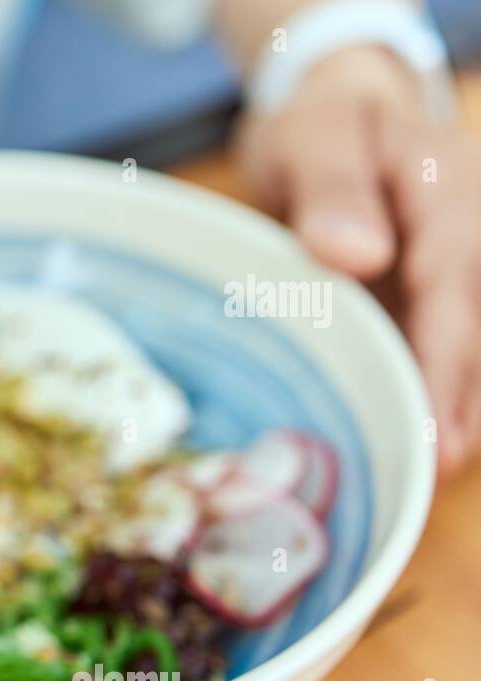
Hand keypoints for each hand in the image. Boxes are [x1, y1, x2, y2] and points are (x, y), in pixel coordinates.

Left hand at [236, 45, 480, 474]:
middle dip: (459, 399)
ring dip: (455, 402)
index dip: (444, 359)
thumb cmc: (321, 126)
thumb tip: (359, 253)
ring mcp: (459, 265)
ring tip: (429, 464)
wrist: (334, 117)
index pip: (451, 284)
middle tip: (434, 465)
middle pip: (475, 326)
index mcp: (446, 192)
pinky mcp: (438, 292)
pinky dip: (433, 387)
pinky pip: (444, 341)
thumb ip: (331, 188)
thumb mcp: (314, 137)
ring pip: (469, 342)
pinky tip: (415, 435)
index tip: (433, 423)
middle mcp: (470, 231)